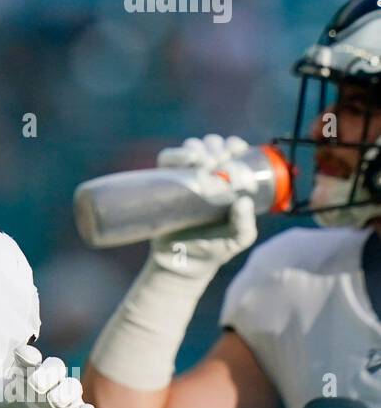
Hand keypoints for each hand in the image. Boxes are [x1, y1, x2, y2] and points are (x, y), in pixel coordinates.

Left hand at [0, 345, 131, 407]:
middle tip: (36, 385)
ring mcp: (64, 402)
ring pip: (73, 386)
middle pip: (55, 367)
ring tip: (55, 403)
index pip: (29, 358)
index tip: (22, 355)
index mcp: (26, 376)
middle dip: (48, 373)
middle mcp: (48, 385)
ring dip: (66, 392)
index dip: (27, 355)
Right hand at [150, 134, 257, 278]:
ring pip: (191, 147)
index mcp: (227, 182)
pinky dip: (178, 154)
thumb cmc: (214, 249)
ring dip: (200, 148)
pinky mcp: (163, 181)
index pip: (231, 153)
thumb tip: (243, 200)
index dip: (233, 145)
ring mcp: (183, 177)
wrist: (181, 262)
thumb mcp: (237, 239)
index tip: (237, 150)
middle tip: (221, 160)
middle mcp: (205, 175)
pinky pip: (166, 159)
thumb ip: (244, 224)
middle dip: (217, 146)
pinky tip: (190, 159)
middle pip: (210, 145)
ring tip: (206, 162)